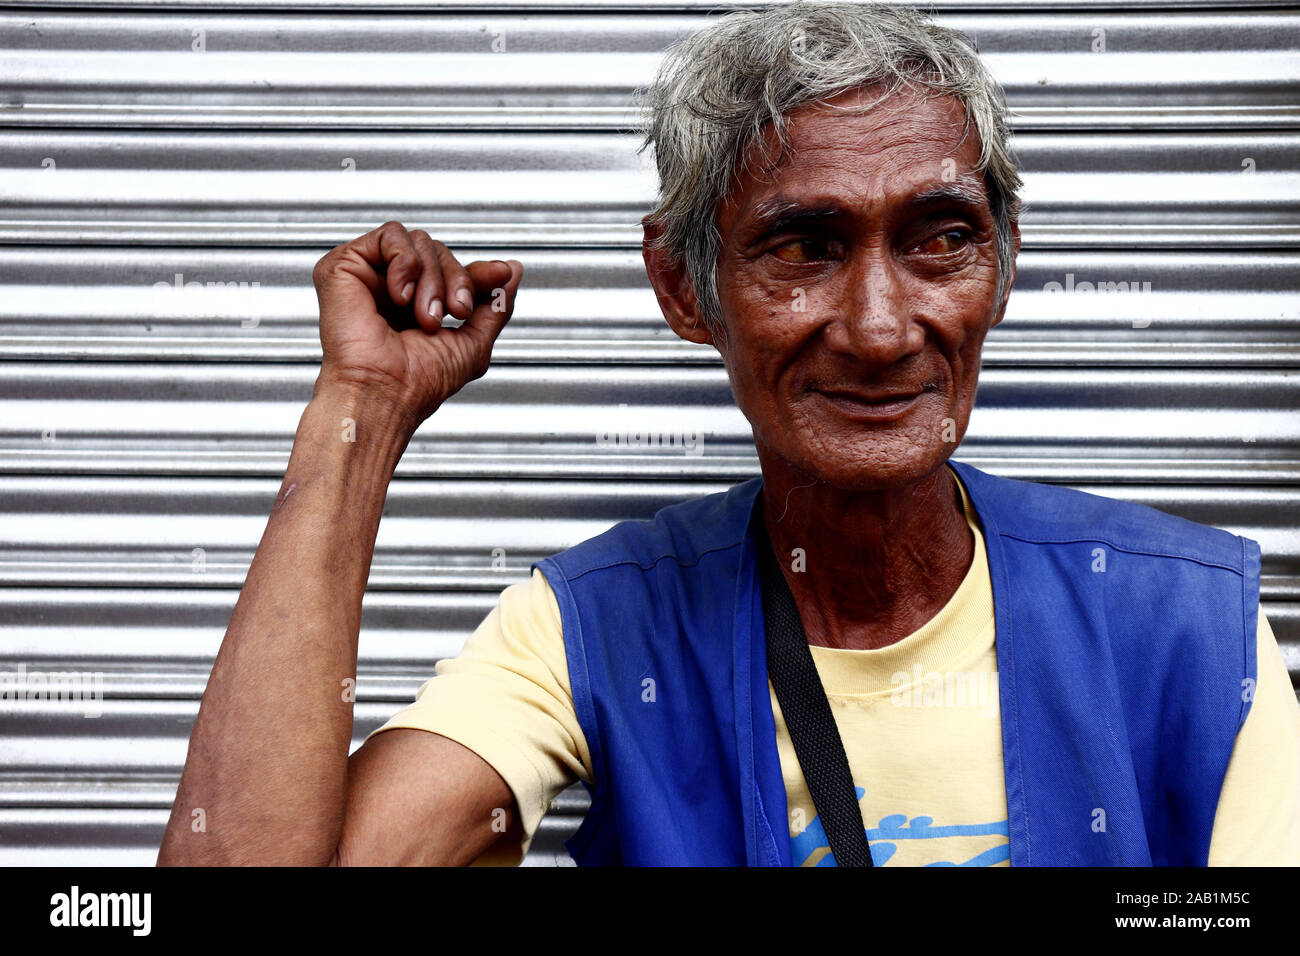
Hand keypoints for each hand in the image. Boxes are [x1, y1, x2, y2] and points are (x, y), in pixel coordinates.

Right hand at [311, 221, 522, 426]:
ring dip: (432, 278)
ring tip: (423, 316)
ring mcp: (367, 277)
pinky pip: (391, 235)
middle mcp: (391, 290)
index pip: (450, 270)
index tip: (498, 275)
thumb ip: (494, 305)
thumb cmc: (419, 383)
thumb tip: (512, 270)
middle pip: (437, 250)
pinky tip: (399, 297)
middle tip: (453, 314)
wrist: (385, 393)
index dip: (474, 273)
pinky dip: (405, 263)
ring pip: (418, 241)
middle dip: (455, 279)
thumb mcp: (474, 342)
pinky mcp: (344, 266)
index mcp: (416, 307)